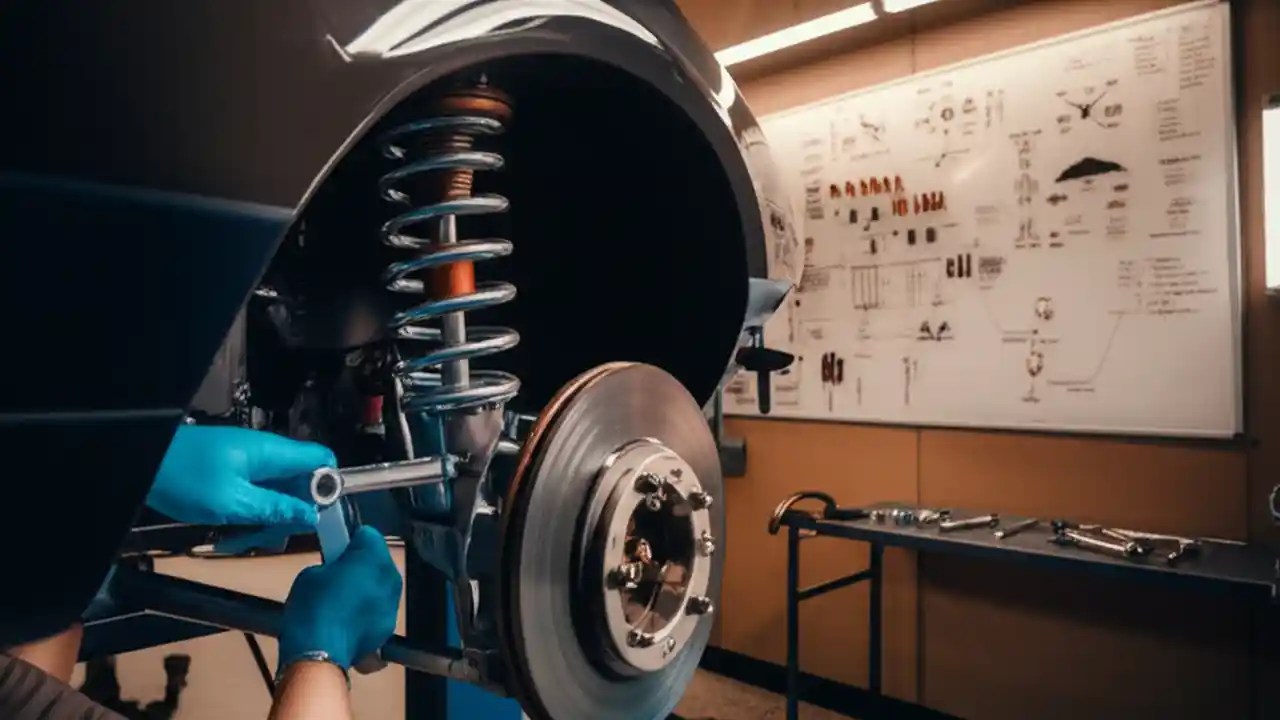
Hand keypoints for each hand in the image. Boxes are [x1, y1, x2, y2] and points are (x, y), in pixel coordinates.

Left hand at [148, 425, 334, 526]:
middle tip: (269, 539)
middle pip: (301, 481)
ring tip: (242, 540)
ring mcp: (248, 462)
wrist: (139, 462)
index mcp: (272, 453)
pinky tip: (232, 531)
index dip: (329, 486)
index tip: (318, 517)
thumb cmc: (185, 478)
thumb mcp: (232, 502)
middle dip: (293, 512)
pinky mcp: (232, 470)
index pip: (322, 459)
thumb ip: (275, 508)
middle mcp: (266, 454)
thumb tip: (312, 515)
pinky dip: (250, 513)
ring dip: (268, 517)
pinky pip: (256, 492)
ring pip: (278, 491)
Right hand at [278, 526, 401, 671]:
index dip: (350, 541)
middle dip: (362, 565)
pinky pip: (378, 611)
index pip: (368, 534)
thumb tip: (337, 568)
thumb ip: (331, 563)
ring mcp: (393, 604)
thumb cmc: (313, 606)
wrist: (319, 653)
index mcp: (373, 556)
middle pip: (378, 561)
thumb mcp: (311, 573)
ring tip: (343, 602)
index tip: (336, 550)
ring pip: (381, 587)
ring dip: (367, 589)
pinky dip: (367, 613)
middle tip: (337, 575)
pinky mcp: (389, 627)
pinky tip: (348, 623)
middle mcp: (390, 577)